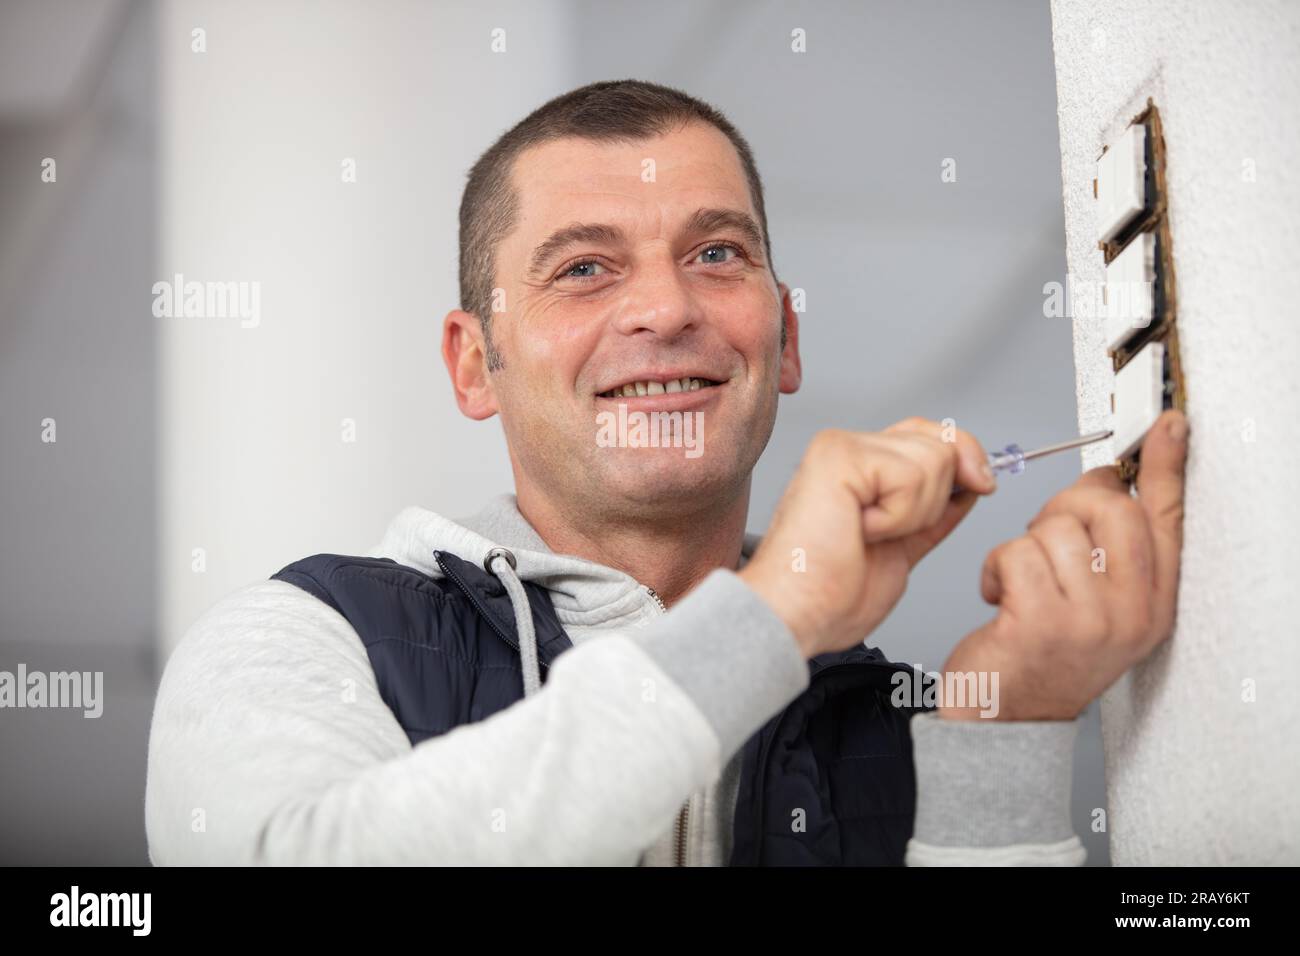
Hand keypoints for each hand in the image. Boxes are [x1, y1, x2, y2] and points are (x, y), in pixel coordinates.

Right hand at [739, 418, 996, 658]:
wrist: (796, 616)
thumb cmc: (828, 593)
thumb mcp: (906, 546)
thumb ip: (935, 510)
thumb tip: (975, 480)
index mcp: (862, 465)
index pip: (934, 434)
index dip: (966, 460)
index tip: (981, 488)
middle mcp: (850, 447)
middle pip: (943, 443)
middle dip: (936, 501)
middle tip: (888, 533)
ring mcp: (841, 447)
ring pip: (934, 459)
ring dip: (914, 514)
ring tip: (868, 533)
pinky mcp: (838, 456)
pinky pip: (910, 476)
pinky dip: (898, 517)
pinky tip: (859, 529)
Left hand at [939, 409, 1188, 720]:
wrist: (1005, 717)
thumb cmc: (1042, 653)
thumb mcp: (1096, 606)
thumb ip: (1111, 551)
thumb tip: (1107, 481)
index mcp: (1153, 602)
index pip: (1167, 520)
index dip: (1165, 468)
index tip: (1167, 426)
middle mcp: (1133, 613)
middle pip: (1110, 509)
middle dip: (1066, 505)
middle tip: (1044, 537)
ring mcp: (1092, 621)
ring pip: (1055, 529)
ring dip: (1023, 546)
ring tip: (1020, 583)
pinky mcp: (1043, 624)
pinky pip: (1016, 554)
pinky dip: (994, 568)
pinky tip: (998, 598)